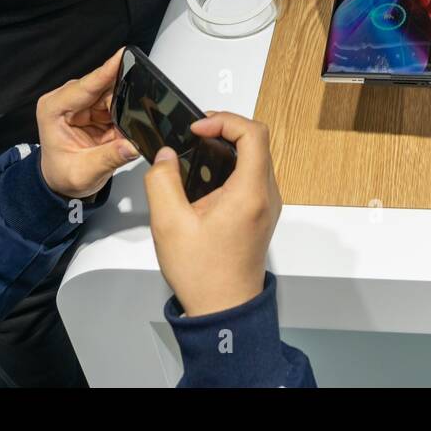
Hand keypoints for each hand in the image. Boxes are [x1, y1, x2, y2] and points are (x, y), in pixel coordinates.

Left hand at [37, 49, 138, 198]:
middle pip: (102, 86)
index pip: (84, 86)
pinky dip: (123, 115)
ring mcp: (82, 103)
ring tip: (116, 134)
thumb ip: (110, 158)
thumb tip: (132, 145)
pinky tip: (118, 130)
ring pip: (112, 93)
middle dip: (121, 97)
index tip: (122, 58)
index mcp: (53, 110)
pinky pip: (117, 102)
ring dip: (122, 109)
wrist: (61, 182)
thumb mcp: (85, 172)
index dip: (105, 72)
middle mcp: (66, 101)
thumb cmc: (63, 175)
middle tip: (130, 115)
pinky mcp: (95, 107)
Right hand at [144, 112, 280, 316]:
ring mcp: (267, 205)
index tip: (198, 128)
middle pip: (258, 141)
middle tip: (196, 132)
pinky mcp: (261, 213)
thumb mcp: (170, 224)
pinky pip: (253, 175)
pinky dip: (233, 164)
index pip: (253, 134)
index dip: (225, 121)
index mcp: (250, 193)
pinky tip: (205, 175)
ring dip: (230, 146)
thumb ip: (162, 182)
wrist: (223, 310)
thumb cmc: (203, 274)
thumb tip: (167, 156)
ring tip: (198, 149)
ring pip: (257, 157)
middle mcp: (267, 195)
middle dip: (226, 128)